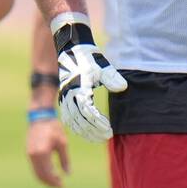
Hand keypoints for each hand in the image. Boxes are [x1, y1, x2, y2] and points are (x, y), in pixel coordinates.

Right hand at [27, 115, 70, 187]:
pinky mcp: (28, 152)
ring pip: (36, 172)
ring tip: (56, 179)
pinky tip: (50, 172)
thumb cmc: (53, 128)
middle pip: (40, 176)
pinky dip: (41, 172)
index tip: (62, 186)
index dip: (54, 182)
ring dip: (45, 178)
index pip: (48, 174)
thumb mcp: (63, 143)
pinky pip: (34, 167)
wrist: (40, 116)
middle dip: (50, 183)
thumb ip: (65, 160)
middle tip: (60, 185)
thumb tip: (68, 174)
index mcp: (43, 153)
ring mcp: (29, 154)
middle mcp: (34, 155)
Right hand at [55, 19, 126, 142]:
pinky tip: (84, 131)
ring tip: (96, 138)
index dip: (97, 122)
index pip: (87, 111)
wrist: (72, 49)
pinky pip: (67, 116)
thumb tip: (122, 87)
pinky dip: (75, 126)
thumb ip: (112, 77)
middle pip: (79, 119)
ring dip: (84, 131)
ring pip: (72, 120)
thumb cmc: (89, 58)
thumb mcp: (102, 66)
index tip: (108, 129)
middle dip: (92, 130)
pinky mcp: (63, 97)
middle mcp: (69, 94)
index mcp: (78, 88)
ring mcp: (64, 97)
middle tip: (106, 136)